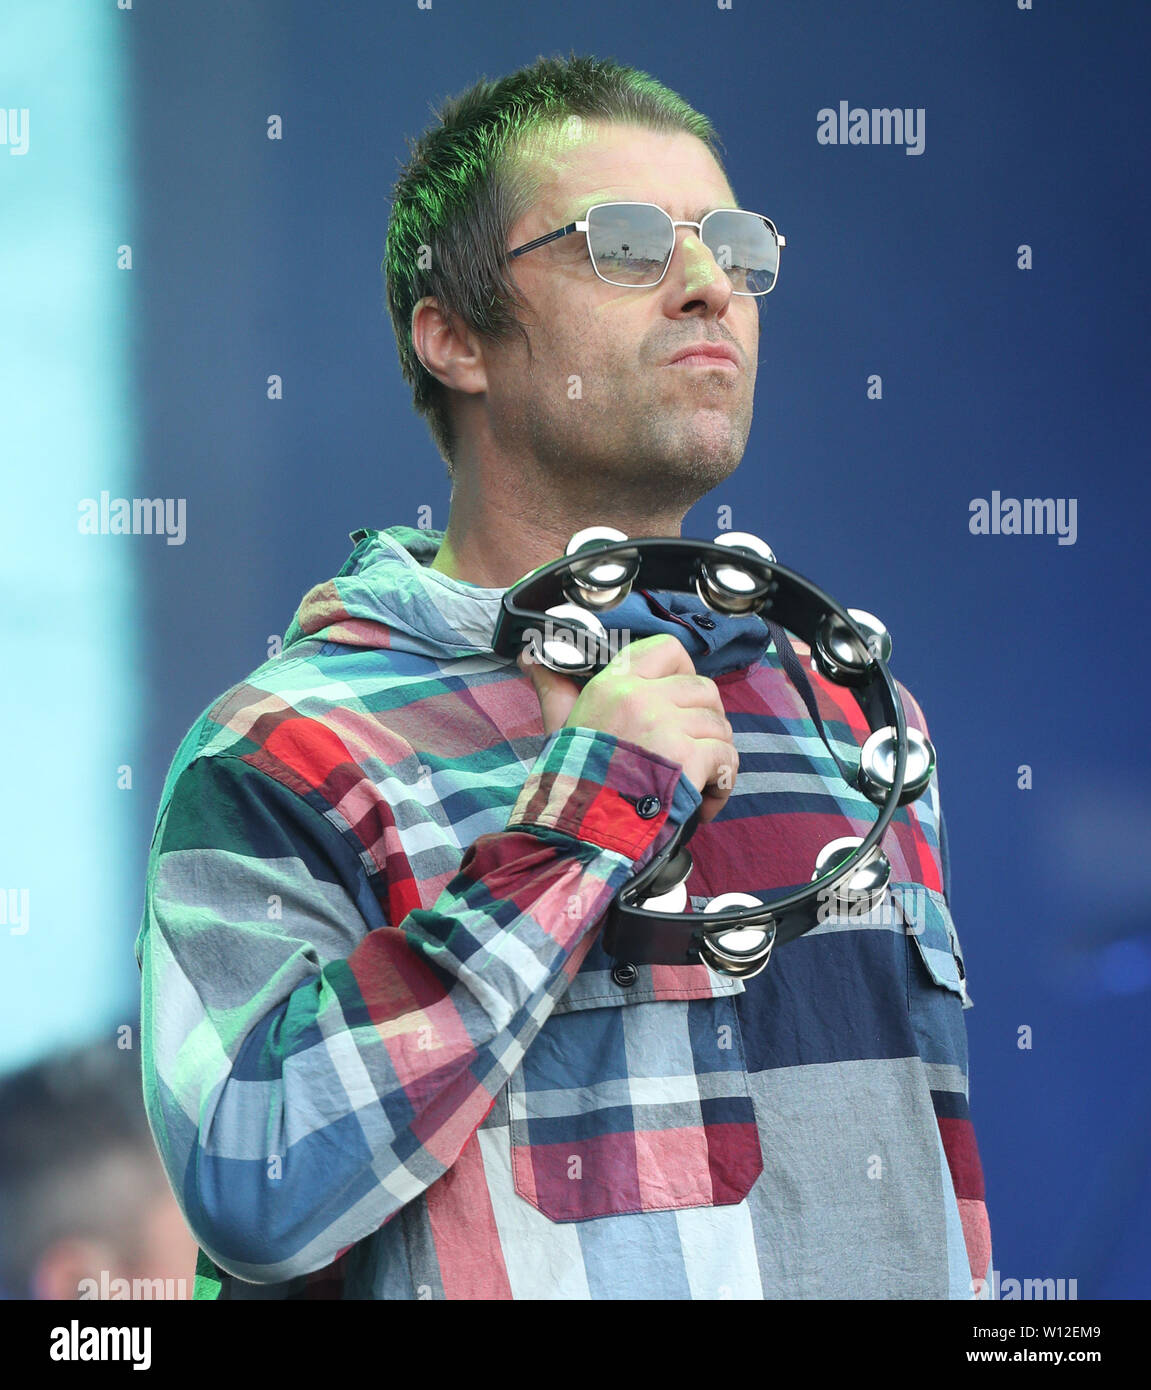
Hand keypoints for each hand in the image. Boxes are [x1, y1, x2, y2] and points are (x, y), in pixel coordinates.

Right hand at [518, 634, 737, 822]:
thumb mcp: (559, 726)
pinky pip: (727, 758)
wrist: (581, 829)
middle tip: (693, 752)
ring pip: (720, 726)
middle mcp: (642, 697)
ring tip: (697, 783)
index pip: (669, 649)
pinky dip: (723, 784)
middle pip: (704, 690)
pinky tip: (704, 804)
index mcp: (614, 685)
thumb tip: (530, 658)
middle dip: (706, 723)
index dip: (685, 671)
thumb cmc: (572, 780)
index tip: (681, 701)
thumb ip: (555, 689)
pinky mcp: (688, 757)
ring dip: (716, 756)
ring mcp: (667, 725)